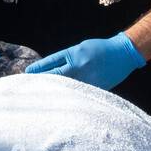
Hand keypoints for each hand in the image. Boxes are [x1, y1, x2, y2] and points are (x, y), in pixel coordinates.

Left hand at [25, 32, 145, 90]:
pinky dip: (69, 97)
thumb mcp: (81, 48)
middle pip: (55, 75)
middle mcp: (79, 65)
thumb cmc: (99, 49)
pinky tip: (61, 102)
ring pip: (66, 87)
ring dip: (54, 91)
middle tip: (29, 86)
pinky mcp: (95, 88)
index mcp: (74, 53)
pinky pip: (79, 93)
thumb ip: (67, 58)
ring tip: (41, 96)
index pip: (51, 62)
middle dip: (42, 80)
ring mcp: (87, 78)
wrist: (123, 53)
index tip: (27, 73)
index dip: (38, 68)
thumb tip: (51, 69)